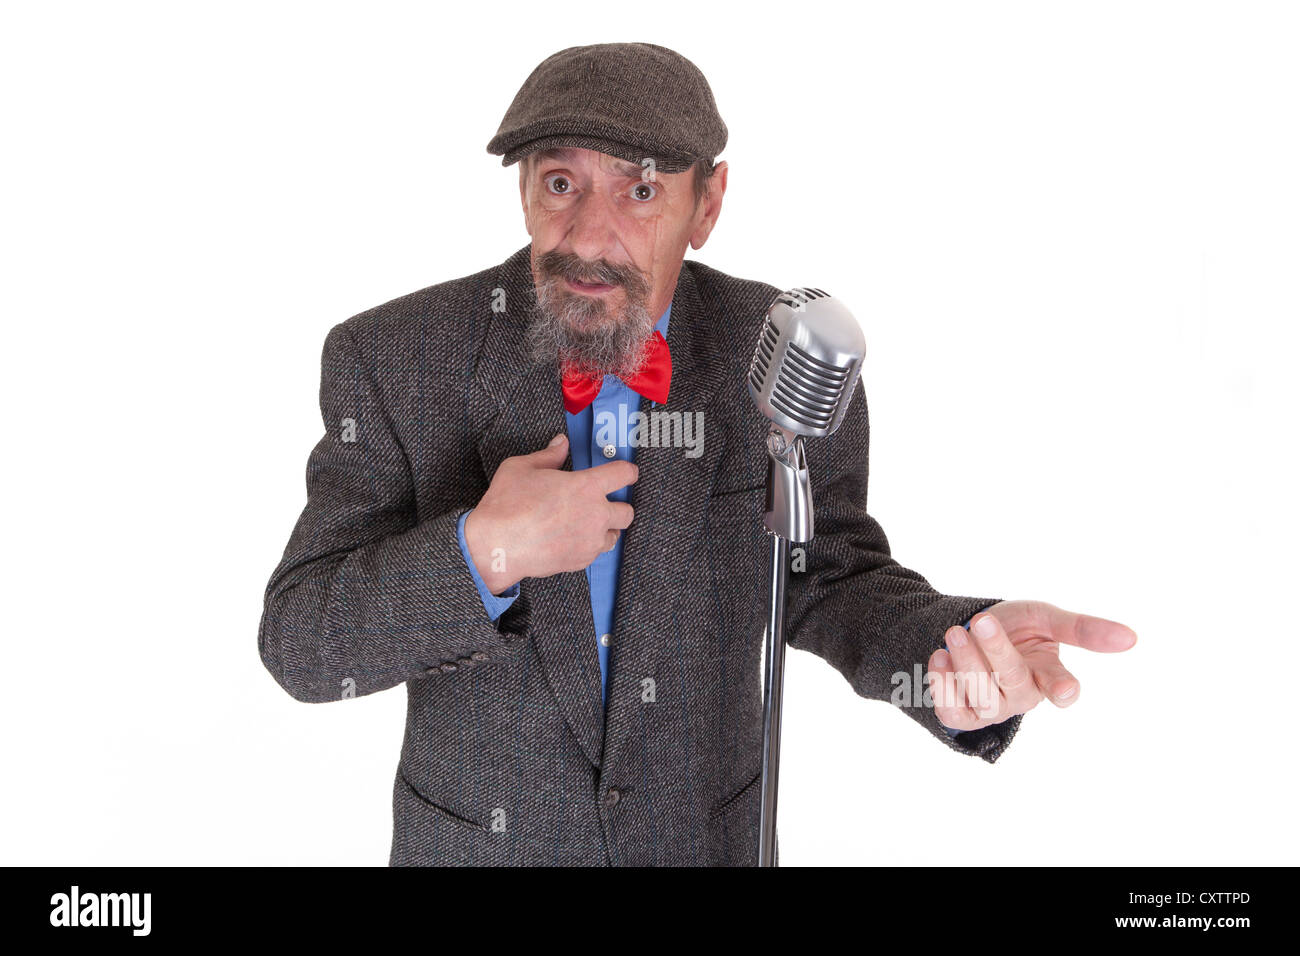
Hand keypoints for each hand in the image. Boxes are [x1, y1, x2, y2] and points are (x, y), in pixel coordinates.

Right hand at [463, 434, 636, 593]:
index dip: (628, 471)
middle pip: (627, 511)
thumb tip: (560, 444)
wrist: (497, 546)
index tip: (627, 473)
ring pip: (615, 536)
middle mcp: (596, 514)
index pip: (623, 474)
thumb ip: (547, 455)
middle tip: (604, 503)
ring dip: (607, 529)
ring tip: (588, 524)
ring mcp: (590, 541)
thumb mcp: (522, 468)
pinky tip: (573, 539)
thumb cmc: (507, 505)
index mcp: (586, 486)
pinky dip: (590, 546)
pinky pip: (596, 553)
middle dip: (619, 505)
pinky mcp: (581, 561)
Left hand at [925, 599, 1136, 731]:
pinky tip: (939, 657)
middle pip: (1013, 681)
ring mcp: (992, 708)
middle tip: (981, 621)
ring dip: (966, 662)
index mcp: (1048, 675)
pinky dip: (942, 686)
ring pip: (981, 695)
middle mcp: (1022, 696)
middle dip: (996, 650)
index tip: (1066, 690)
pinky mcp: (963, 714)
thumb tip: (1131, 637)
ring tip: (955, 632)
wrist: (973, 632)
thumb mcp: (1046, 619)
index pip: (1060, 686)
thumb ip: (1082, 628)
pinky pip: (952, 712)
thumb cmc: (1018, 628)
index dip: (1062, 688)